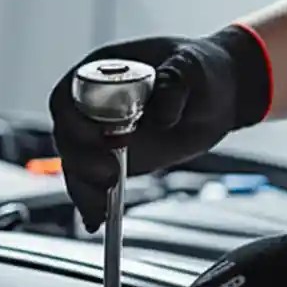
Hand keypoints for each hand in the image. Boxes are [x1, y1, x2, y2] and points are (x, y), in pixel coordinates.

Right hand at [48, 25, 271, 230]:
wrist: (219, 95)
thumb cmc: (199, 68)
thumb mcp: (191, 66)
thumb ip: (174, 83)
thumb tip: (161, 114)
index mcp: (101, 70)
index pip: (68, 97)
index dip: (77, 119)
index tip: (102, 136)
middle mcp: (93, 103)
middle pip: (67, 136)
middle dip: (81, 159)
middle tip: (110, 174)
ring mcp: (103, 134)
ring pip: (76, 164)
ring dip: (84, 187)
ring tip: (101, 208)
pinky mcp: (116, 159)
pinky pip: (94, 182)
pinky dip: (94, 202)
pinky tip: (97, 219)